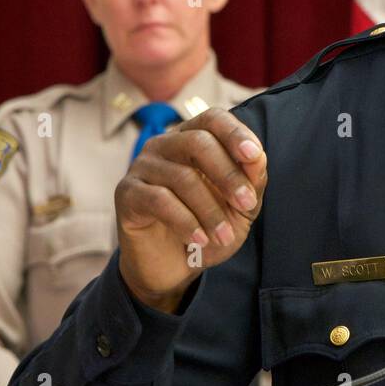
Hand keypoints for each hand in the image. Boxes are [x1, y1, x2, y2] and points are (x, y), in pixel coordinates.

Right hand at [115, 107, 266, 311]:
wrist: (173, 266)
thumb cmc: (209, 227)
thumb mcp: (240, 207)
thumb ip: (252, 180)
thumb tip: (257, 156)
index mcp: (193, 138)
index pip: (212, 119)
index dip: (234, 132)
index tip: (254, 155)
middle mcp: (165, 145)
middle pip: (197, 142)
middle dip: (228, 174)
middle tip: (246, 204)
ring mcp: (142, 166)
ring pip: (182, 176)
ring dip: (210, 210)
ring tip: (224, 236)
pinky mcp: (127, 192)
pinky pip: (159, 200)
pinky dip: (185, 222)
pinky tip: (199, 240)